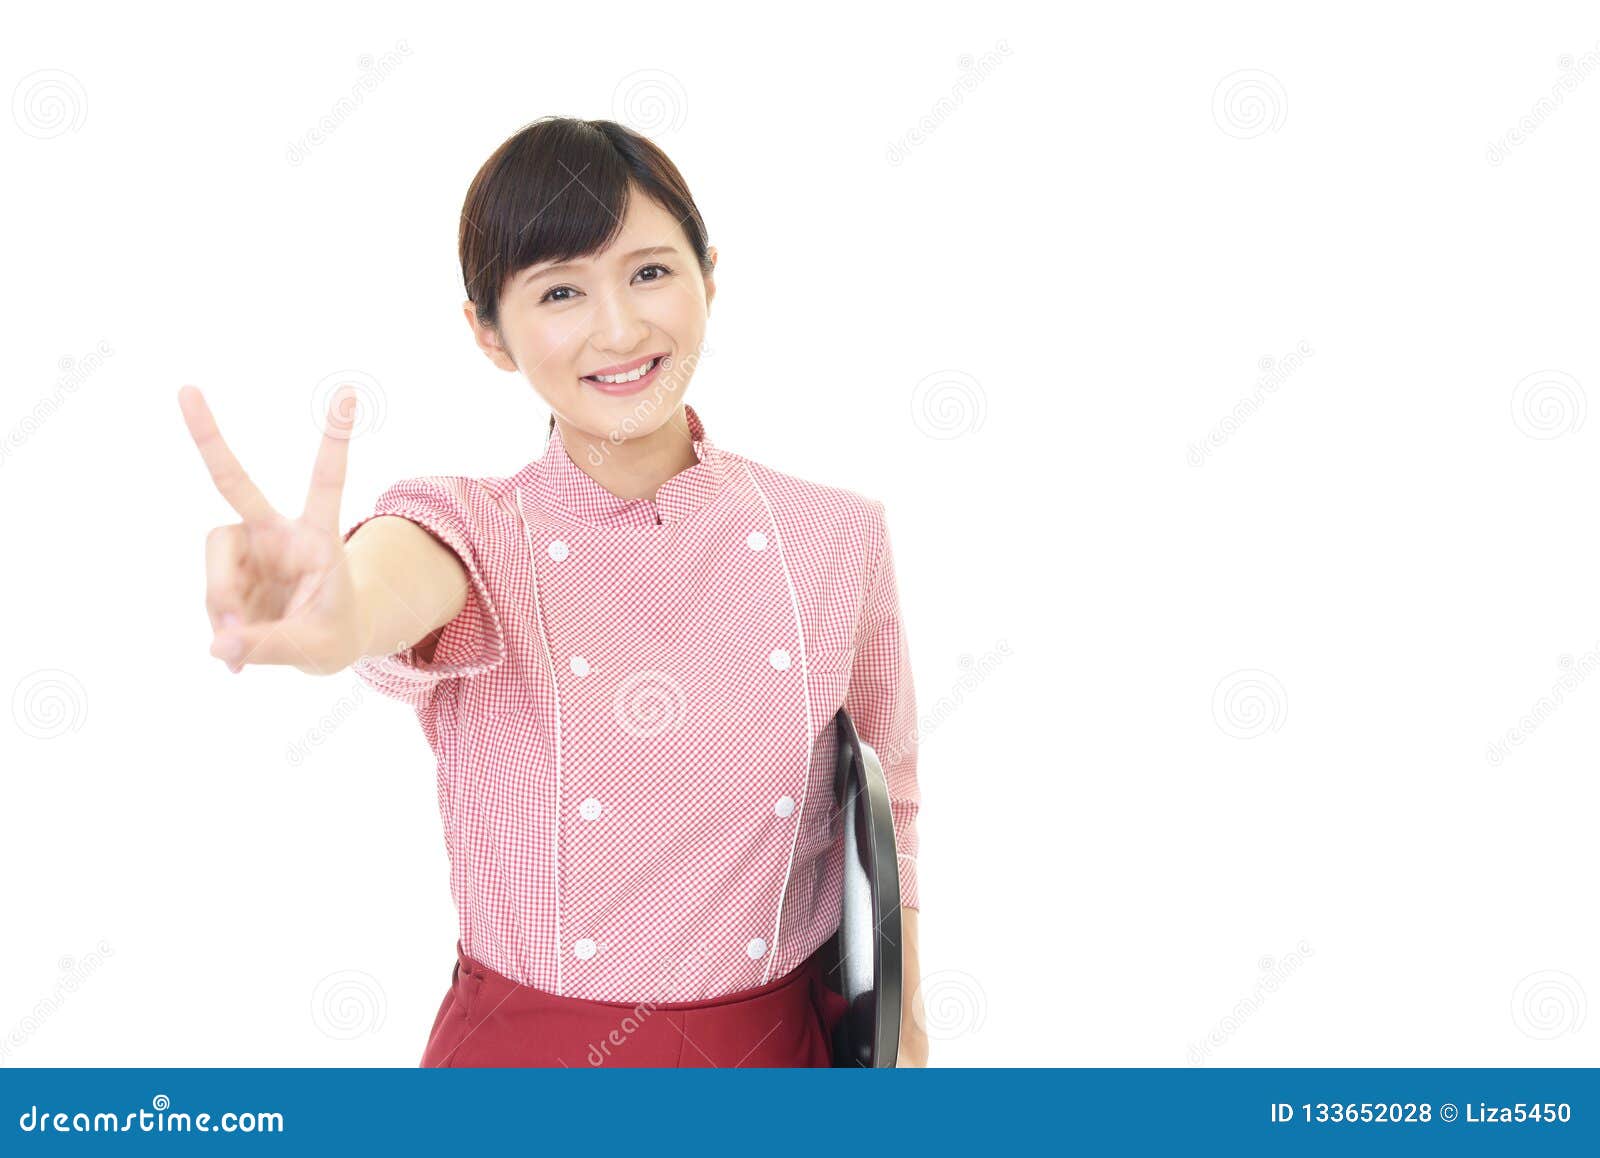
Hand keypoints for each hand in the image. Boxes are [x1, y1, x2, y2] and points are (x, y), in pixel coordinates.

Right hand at [178, 384, 366, 675]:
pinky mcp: (226, 574)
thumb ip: (270, 647)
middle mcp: (276, 533)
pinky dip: (217, 627)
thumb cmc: (333, 635)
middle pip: (234, 483)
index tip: (350, 393)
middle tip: (186, 389)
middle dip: (209, 437)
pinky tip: (233, 650)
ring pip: (214, 561)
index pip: (328, 481)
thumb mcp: (318, 650)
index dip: (335, 439)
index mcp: (318, 537)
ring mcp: (246, 551)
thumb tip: (217, 645)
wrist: (321, 643)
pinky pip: (209, 596)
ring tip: (238, 642)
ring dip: (219, 602)